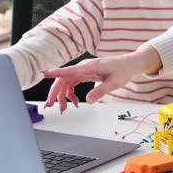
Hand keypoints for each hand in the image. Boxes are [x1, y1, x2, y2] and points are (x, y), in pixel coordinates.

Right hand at [42, 46, 161, 111]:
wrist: (128, 64)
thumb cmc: (122, 70)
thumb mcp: (114, 82)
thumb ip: (101, 91)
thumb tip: (88, 100)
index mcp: (89, 67)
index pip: (69, 70)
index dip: (55, 73)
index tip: (44, 74)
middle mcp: (83, 68)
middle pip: (63, 79)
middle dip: (55, 92)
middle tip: (51, 104)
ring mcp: (83, 71)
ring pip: (66, 82)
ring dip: (63, 95)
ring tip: (65, 108)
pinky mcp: (85, 74)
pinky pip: (72, 83)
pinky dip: (70, 93)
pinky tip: (75, 101)